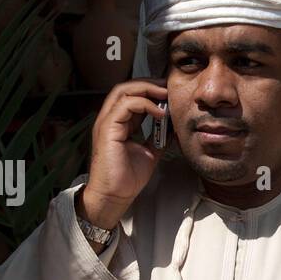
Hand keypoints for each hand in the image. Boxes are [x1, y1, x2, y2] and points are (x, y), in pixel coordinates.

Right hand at [81, 77, 169, 230]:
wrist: (115, 196)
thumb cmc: (127, 178)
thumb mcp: (150, 152)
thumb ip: (158, 137)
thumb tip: (174, 127)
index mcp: (119, 122)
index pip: (132, 95)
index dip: (150, 90)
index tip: (170, 92)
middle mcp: (110, 118)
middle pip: (126, 87)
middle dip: (149, 84)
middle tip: (169, 87)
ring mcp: (107, 122)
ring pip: (123, 91)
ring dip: (147, 89)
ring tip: (166, 94)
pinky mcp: (107, 129)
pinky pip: (125, 106)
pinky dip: (144, 104)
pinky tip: (160, 113)